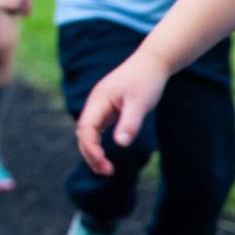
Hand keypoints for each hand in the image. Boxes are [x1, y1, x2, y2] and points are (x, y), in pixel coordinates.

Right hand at [75, 51, 169, 175]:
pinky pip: (96, 128)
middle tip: (106, 172)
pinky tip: (105, 154)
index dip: (91, 148)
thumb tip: (121, 144)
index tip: (103, 164)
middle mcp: (95, 103)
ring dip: (92, 150)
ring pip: (88, 131)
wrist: (152, 62)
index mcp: (99, 100)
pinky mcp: (107, 107)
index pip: (86, 128)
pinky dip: (97, 143)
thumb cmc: (146, 81)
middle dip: (90, 154)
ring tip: (105, 169)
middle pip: (83, 132)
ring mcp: (100, 105)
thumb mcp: (140, 103)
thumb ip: (130, 123)